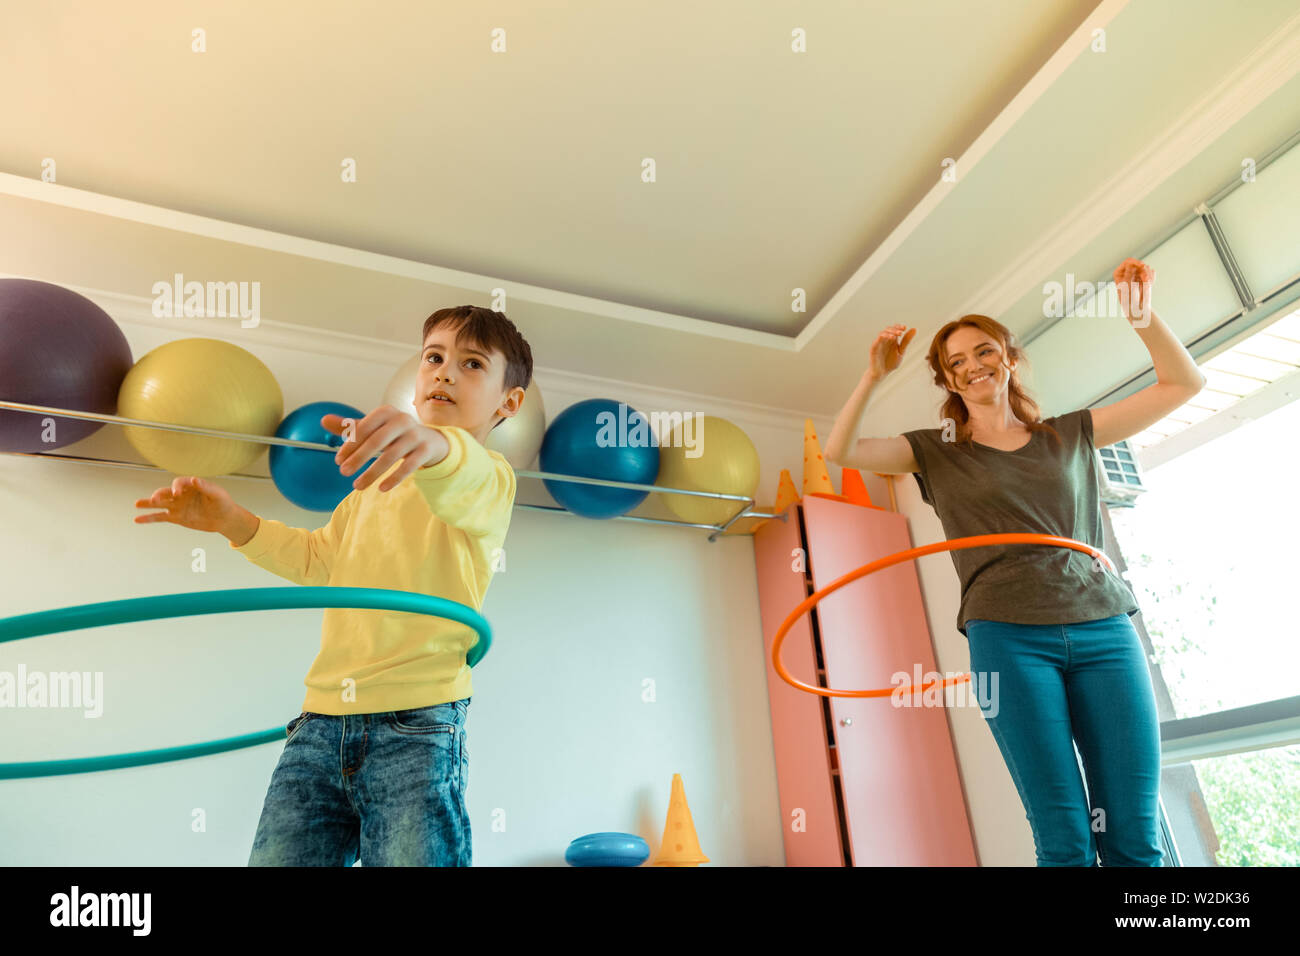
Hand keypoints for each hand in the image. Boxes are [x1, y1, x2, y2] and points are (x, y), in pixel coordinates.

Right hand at [134, 476, 232, 530]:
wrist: (224, 518)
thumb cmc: (223, 503)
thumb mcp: (217, 494)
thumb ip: (206, 487)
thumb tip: (194, 479)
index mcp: (191, 486)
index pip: (179, 483)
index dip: (176, 486)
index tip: (177, 493)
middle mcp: (181, 494)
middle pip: (165, 492)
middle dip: (159, 495)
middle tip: (154, 499)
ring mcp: (178, 506)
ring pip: (160, 504)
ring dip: (148, 503)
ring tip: (137, 504)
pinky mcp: (176, 517)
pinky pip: (160, 517)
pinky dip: (149, 518)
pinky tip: (138, 519)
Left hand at [323, 405, 442, 492]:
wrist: (430, 440)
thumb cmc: (394, 434)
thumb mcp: (374, 428)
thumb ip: (350, 426)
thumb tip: (323, 420)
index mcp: (386, 412)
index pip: (364, 427)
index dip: (350, 444)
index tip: (338, 461)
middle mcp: (402, 420)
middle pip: (377, 441)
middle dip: (359, 458)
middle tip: (343, 473)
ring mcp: (416, 435)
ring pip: (392, 456)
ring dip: (373, 472)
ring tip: (357, 486)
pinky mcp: (425, 450)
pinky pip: (409, 466)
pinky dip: (395, 478)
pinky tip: (381, 488)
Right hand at [869, 325, 915, 379]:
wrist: (882, 373)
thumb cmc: (890, 363)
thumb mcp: (901, 351)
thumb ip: (906, 341)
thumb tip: (914, 329)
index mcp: (892, 340)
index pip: (894, 329)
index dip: (898, 326)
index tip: (904, 328)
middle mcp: (885, 340)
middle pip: (888, 329)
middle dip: (895, 329)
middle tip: (901, 332)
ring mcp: (879, 343)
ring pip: (882, 333)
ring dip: (890, 332)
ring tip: (897, 335)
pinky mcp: (874, 348)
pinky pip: (877, 340)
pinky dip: (883, 337)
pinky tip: (890, 337)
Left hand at [1113, 257, 1153, 325]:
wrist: (1136, 308)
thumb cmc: (1128, 299)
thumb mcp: (1127, 287)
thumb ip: (1128, 275)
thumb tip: (1130, 264)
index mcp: (1119, 273)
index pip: (1128, 261)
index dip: (1136, 262)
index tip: (1142, 266)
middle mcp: (1127, 271)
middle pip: (1139, 264)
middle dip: (1144, 271)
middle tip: (1146, 280)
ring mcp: (1136, 273)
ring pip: (1146, 267)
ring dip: (1149, 276)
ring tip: (1148, 285)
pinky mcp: (1144, 276)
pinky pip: (1151, 272)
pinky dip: (1152, 278)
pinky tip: (1150, 285)